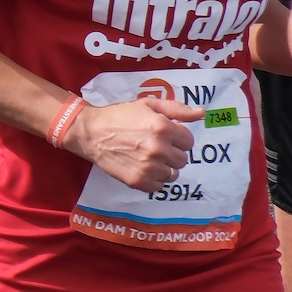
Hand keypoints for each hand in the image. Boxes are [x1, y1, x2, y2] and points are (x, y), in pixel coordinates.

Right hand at [68, 96, 197, 190]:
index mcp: (163, 128)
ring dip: (163, 168)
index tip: (165, 137)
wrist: (90, 132)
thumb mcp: (148, 105)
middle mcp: (158, 149)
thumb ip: (177, 109)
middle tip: (154, 148)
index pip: (189, 142)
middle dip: (171, 154)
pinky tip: (142, 169)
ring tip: (147, 159)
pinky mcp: (137, 180)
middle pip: (182, 160)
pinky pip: (159, 186)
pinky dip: (153, 180)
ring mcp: (148, 167)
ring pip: (172, 174)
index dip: (177, 139)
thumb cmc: (120, 116)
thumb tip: (201, 114)